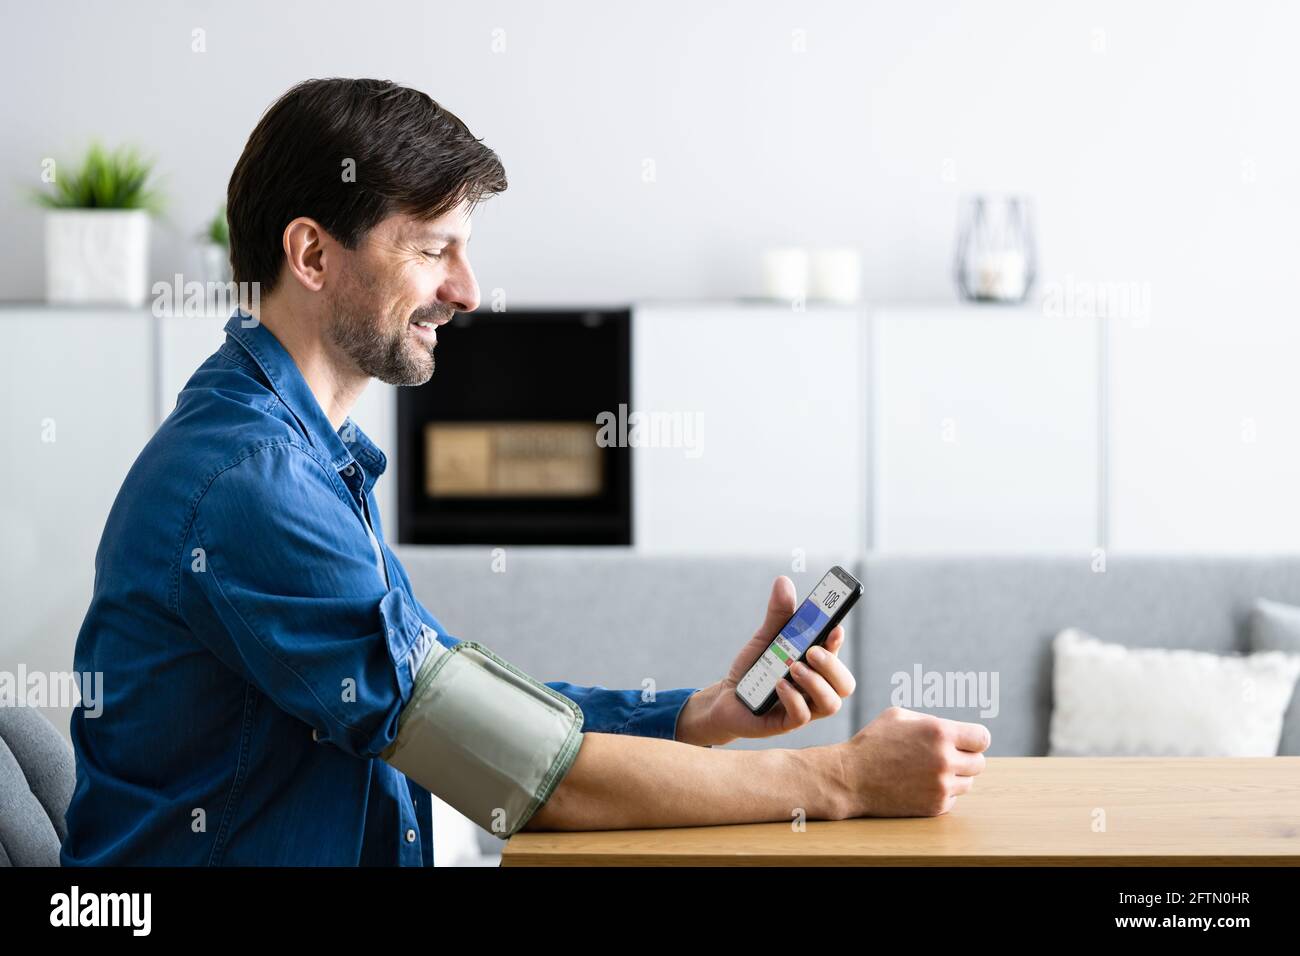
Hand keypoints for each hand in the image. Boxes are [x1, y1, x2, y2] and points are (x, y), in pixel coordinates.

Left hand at [675, 576, 855, 746]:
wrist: (727, 698)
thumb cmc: (753, 669)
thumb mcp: (766, 638)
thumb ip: (778, 614)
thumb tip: (784, 581)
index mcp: (816, 665)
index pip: (837, 653)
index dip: (839, 640)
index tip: (835, 626)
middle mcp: (817, 687)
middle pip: (844, 683)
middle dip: (832, 666)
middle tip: (811, 652)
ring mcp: (805, 707)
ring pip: (831, 703)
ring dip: (816, 683)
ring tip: (793, 667)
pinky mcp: (787, 723)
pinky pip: (802, 716)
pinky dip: (793, 698)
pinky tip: (778, 685)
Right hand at [833, 706, 990, 817]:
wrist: (851, 778)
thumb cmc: (873, 742)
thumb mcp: (898, 716)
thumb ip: (931, 720)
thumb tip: (956, 730)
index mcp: (939, 732)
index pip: (983, 738)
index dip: (973, 739)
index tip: (964, 742)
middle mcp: (945, 760)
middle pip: (979, 763)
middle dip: (965, 758)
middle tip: (945, 757)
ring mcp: (941, 786)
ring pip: (968, 782)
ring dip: (955, 776)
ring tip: (929, 770)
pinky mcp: (935, 806)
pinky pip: (953, 799)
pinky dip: (942, 793)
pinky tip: (920, 785)